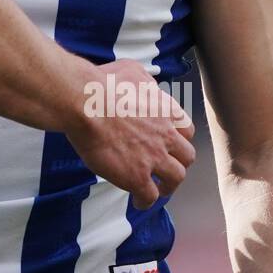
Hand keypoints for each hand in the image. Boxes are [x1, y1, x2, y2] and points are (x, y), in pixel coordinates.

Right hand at [65, 59, 194, 209]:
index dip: (179, 139)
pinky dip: (146, 201)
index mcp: (166, 112)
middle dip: (179, 164)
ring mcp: (153, 158)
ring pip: (175, 179)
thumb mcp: (131, 70)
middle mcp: (165, 136)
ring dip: (168, 186)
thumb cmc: (102, 83)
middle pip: (187, 157)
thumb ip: (145, 80)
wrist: (85, 103)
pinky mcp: (136, 176)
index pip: (186, 131)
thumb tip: (147, 83)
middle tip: (168, 168)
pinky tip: (138, 202)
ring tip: (159, 190)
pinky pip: (149, 196)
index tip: (171, 144)